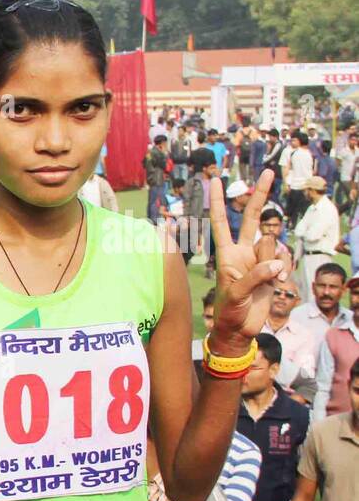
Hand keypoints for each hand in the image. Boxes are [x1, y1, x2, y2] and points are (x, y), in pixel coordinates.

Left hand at [208, 169, 288, 346]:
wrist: (240, 329)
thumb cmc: (229, 311)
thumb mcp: (236, 294)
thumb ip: (255, 277)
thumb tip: (276, 265)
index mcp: (226, 253)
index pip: (221, 222)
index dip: (218, 202)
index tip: (215, 180)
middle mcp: (243, 251)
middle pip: (253, 218)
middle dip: (261, 194)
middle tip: (269, 171)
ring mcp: (260, 259)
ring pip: (273, 245)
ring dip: (271, 262)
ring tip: (264, 281)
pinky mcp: (274, 269)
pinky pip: (284, 260)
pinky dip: (283, 269)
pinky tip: (278, 282)